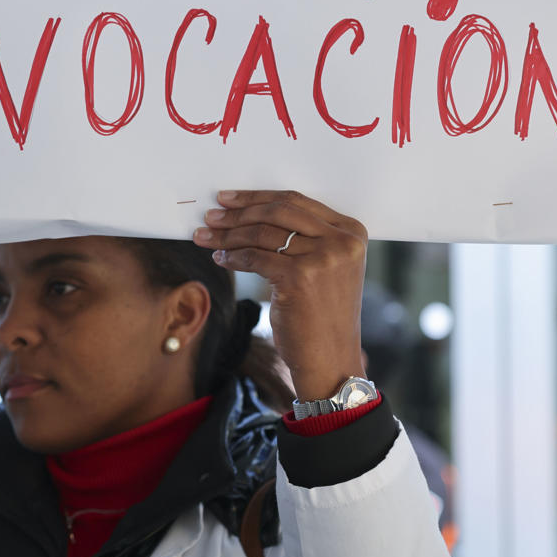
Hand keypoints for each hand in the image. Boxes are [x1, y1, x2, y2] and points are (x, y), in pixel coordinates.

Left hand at [194, 190, 366, 402]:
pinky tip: (219, 258)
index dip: (256, 197)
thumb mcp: (326, 268)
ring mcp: (323, 258)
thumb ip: (304, 238)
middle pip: (277, 212)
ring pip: (262, 234)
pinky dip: (232, 256)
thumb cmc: (322, 314)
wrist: (330, 359)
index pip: (295, 201)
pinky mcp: (300, 277)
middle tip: (210, 215)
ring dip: (227, 234)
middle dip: (238, 212)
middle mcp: (341, 241)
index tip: (229, 199)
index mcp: (352, 231)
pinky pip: (254, 257)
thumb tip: (252, 213)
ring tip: (205, 236)